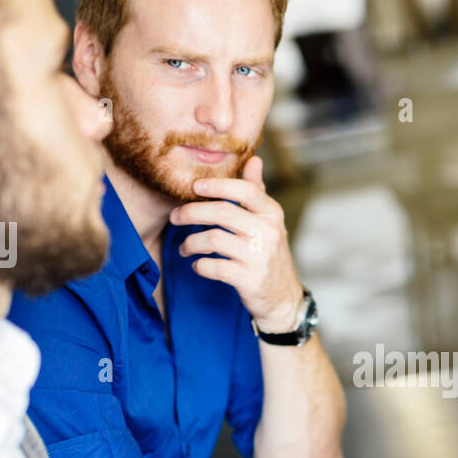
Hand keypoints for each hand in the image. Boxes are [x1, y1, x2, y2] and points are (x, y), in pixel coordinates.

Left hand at [169, 156, 303, 331]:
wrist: (283, 298)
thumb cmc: (269, 254)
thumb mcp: (269, 222)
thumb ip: (258, 192)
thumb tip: (254, 159)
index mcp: (272, 214)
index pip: (245, 190)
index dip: (217, 185)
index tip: (194, 186)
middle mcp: (269, 232)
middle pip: (222, 212)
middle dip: (191, 212)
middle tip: (175, 216)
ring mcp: (260, 257)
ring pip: (213, 239)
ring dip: (191, 242)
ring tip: (185, 247)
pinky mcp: (250, 280)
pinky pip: (215, 267)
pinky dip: (200, 265)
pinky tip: (198, 265)